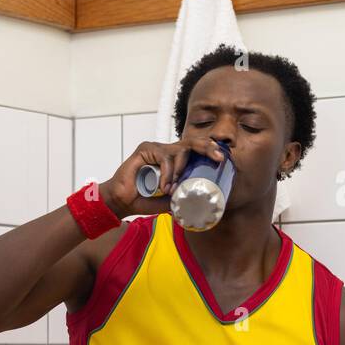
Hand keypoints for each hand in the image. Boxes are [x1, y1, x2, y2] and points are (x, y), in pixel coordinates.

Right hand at [99, 138, 226, 219]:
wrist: (121, 202)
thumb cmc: (143, 199)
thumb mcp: (170, 199)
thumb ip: (183, 195)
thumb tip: (202, 201)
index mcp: (174, 160)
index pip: (196, 150)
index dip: (210, 151)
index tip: (223, 158)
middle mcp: (166, 151)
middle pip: (192, 142)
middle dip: (208, 148)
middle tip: (218, 157)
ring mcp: (156, 148)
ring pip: (179, 150)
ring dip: (179, 171)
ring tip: (170, 189)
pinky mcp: (146, 149)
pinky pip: (164, 157)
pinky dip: (167, 173)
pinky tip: (162, 186)